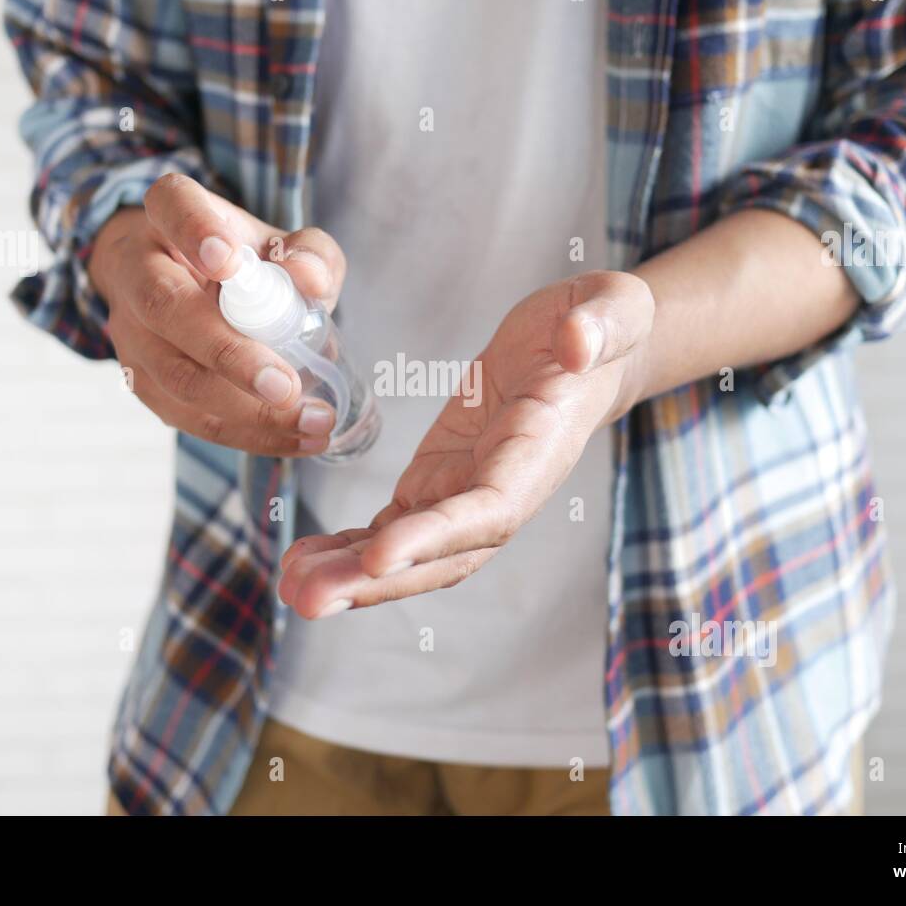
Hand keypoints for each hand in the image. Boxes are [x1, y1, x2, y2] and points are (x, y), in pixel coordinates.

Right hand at [89, 173, 345, 455]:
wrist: (190, 288)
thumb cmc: (244, 263)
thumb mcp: (285, 245)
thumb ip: (310, 256)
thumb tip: (309, 282)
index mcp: (170, 215)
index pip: (173, 207)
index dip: (195, 232)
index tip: (228, 261)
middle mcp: (139, 270)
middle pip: (166, 308)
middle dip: (229, 354)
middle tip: (286, 386)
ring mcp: (132, 332)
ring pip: (176, 376)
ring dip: (248, 411)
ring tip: (313, 423)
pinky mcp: (142, 382)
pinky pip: (188, 417)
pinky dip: (246, 434)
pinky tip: (296, 438)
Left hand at [278, 270, 655, 618]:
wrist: (583, 353)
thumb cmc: (599, 328)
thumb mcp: (614, 307)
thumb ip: (602, 323)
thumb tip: (579, 343)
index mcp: (539, 454)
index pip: (488, 509)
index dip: (435, 536)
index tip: (379, 553)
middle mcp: (502, 493)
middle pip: (440, 555)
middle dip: (377, 581)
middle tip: (310, 598)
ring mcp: (466, 495)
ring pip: (408, 552)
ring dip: (352, 576)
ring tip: (291, 587)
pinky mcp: (437, 484)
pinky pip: (391, 529)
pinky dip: (348, 550)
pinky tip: (303, 561)